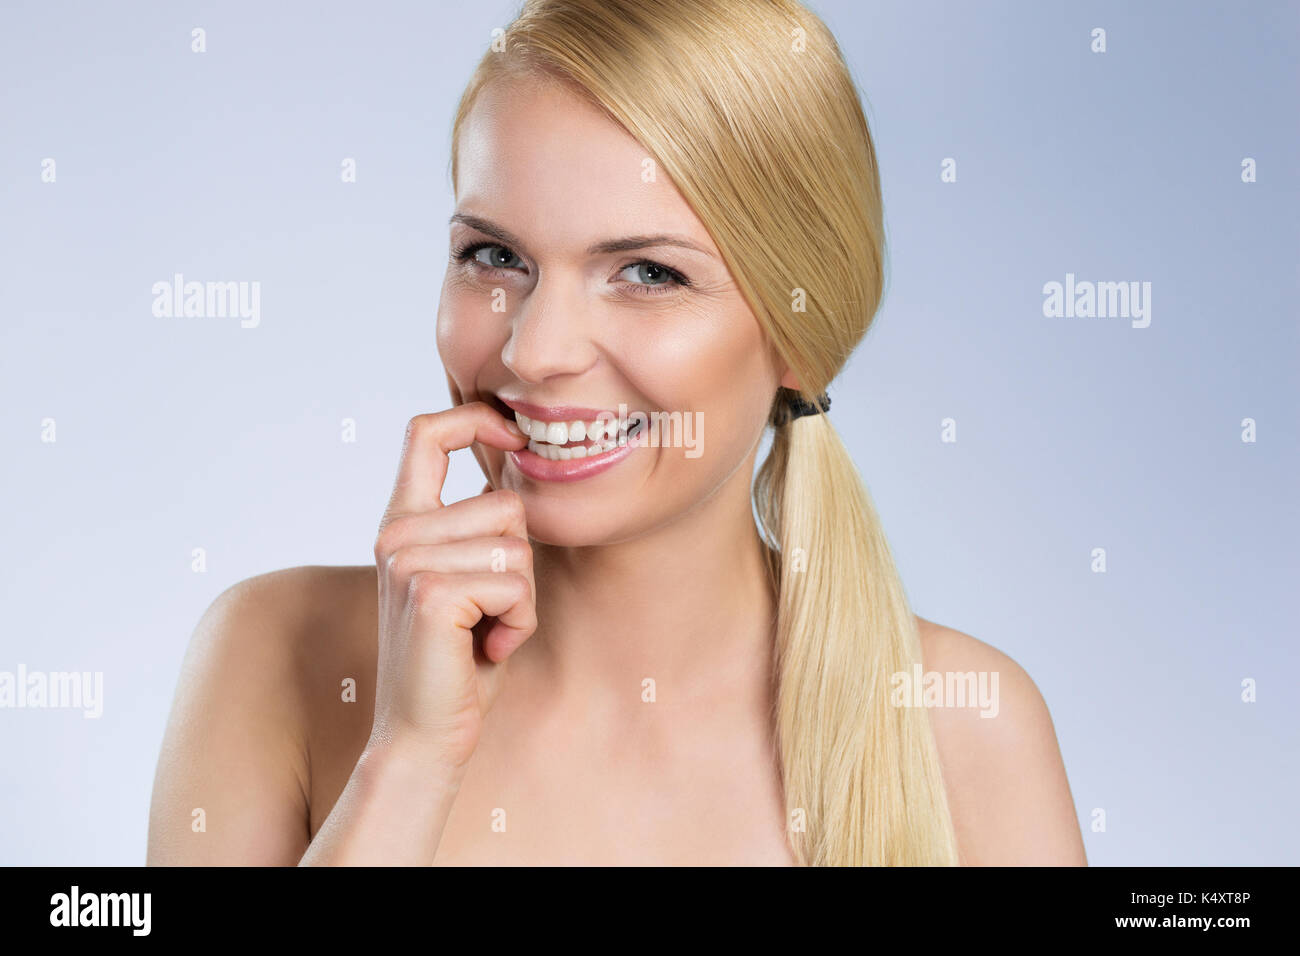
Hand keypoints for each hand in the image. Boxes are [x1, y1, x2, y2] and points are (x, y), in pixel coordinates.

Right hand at [368, 402, 534, 774]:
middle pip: (507, 503)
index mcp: (403, 522)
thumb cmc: (458, 659)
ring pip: (518, 547)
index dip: (476, 420)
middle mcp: (397, 534)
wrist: (425, 735)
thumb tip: (519, 460)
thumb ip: (477, 527)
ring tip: (486, 632)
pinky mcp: (431, 593)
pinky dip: (520, 623)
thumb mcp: (466, 578)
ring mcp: (408, 560)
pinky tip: (489, 648)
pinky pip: (517, 586)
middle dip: (522, 564)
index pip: (427, 431)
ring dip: (522, 600)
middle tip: (489, 612)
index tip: (511, 435)